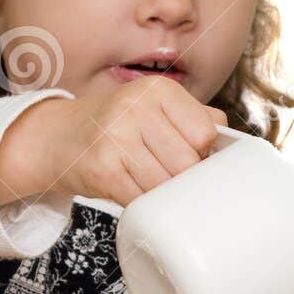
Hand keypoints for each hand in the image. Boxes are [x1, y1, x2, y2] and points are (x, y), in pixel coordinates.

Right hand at [0, 77, 225, 206]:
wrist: (59, 137)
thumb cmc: (119, 126)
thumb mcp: (156, 108)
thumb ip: (198, 118)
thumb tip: (234, 145)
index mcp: (158, 90)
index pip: (206, 133)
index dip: (203, 153)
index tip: (190, 157)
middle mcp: (136, 107)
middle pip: (188, 163)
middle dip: (183, 177)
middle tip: (166, 173)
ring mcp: (115, 137)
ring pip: (166, 185)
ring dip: (162, 193)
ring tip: (147, 180)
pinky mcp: (102, 168)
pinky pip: (141, 200)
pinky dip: (142, 204)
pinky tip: (131, 189)